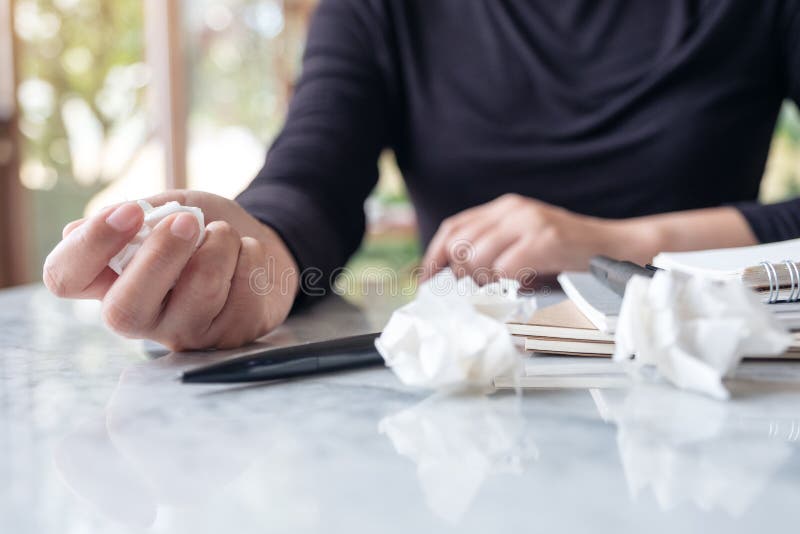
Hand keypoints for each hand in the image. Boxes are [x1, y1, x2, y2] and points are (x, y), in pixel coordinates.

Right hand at [43, 191, 298, 349]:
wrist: (258, 241)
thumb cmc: (202, 228)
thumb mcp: (166, 208)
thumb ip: (132, 218)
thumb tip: (74, 232)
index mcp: (109, 280)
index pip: (65, 278)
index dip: (91, 245)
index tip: (131, 212)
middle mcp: (139, 316)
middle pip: (125, 310)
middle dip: (161, 255)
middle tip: (188, 219)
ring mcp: (184, 333)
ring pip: (199, 292)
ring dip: (220, 245)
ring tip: (223, 233)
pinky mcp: (229, 338)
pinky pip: (244, 297)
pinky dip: (251, 258)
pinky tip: (247, 256)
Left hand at [421, 194, 640, 283]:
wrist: (614, 247)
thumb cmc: (567, 254)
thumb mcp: (524, 243)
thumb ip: (493, 250)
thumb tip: (454, 278)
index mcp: (504, 207)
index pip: (453, 227)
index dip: (434, 256)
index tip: (426, 281)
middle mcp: (513, 209)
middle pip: (460, 243)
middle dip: (458, 275)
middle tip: (474, 291)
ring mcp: (529, 222)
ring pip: (476, 257)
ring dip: (482, 282)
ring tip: (501, 289)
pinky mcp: (544, 239)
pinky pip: (504, 268)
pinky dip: (505, 284)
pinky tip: (519, 286)